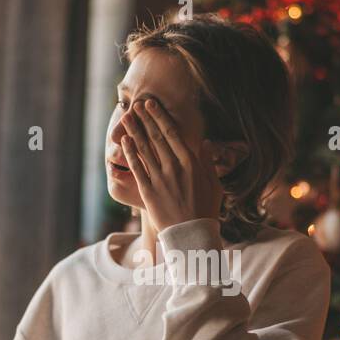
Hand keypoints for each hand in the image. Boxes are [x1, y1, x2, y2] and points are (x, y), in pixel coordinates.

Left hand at [120, 98, 223, 233]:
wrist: (192, 234)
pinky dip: (130, 153)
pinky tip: (125, 141)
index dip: (160, 117)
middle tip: (136, 105)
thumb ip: (208, 162)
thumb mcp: (214, 185)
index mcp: (191, 163)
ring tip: (126, 117)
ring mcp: (160, 179)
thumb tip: (205, 142)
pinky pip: (137, 168)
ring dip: (135, 131)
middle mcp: (174, 167)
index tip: (151, 105)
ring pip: (145, 150)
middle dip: (145, 119)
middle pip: (156, 137)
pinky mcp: (148, 191)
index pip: (173, 134)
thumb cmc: (206, 210)